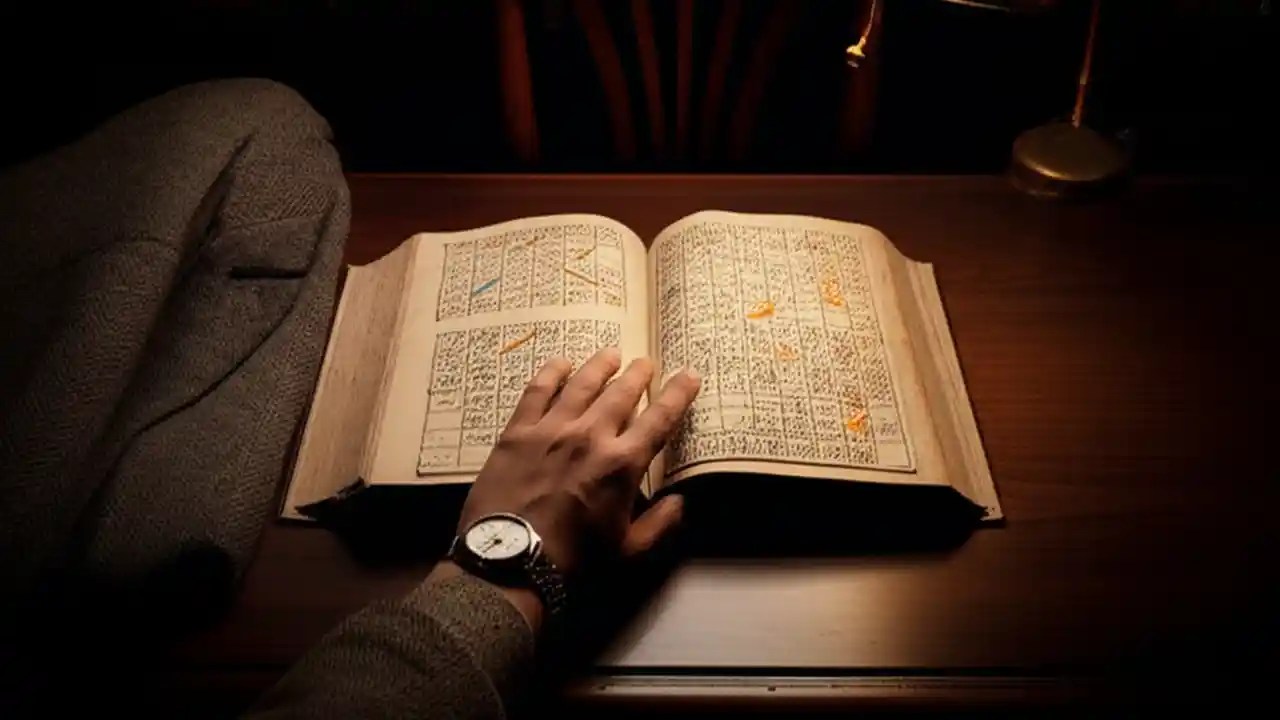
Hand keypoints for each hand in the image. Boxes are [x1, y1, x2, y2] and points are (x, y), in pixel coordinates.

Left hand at [453, 347, 699, 615]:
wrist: (510, 563)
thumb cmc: (574, 563)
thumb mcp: (629, 551)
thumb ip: (660, 524)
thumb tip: (680, 502)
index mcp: (622, 464)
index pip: (660, 418)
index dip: (678, 394)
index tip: (688, 375)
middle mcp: (590, 436)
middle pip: (621, 392)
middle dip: (638, 374)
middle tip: (646, 363)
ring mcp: (551, 430)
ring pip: (581, 383)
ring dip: (600, 366)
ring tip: (610, 353)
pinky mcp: (518, 432)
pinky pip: (537, 391)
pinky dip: (552, 373)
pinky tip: (561, 363)